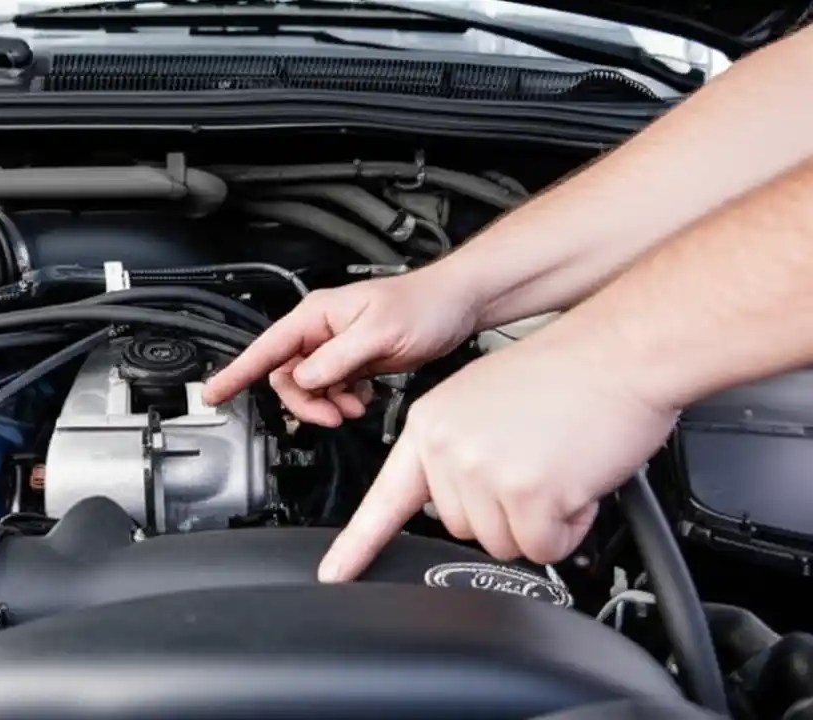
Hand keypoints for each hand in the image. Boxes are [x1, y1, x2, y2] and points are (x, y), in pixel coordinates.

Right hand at [202, 273, 477, 425]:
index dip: (237, 373)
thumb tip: (304, 378)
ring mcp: (334, 346)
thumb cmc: (423, 306)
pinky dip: (343, 400)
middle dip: (307, 402)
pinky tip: (364, 397)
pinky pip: (330, 389)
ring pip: (309, 387)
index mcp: (316, 316)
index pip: (266, 348)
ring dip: (328, 403)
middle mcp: (320, 330)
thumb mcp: (379, 334)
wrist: (454, 306)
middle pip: (287, 377)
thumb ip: (337, 358)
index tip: (214, 394)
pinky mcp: (351, 360)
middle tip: (334, 414)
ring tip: (356, 406)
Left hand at [318, 335, 678, 581]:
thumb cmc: (568, 374)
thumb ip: (457, 448)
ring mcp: (483, 471)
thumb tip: (454, 496)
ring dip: (540, 520)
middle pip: (464, 528)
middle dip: (506, 511)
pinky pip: (544, 546)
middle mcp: (448, 447)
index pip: (386, 497)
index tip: (335, 572)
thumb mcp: (483, 401)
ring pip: (504, 543)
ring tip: (558, 465)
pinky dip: (569, 527)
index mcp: (430, 424)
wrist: (620, 350)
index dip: (358, 544)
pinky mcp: (527, 493)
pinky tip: (576, 482)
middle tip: (537, 461)